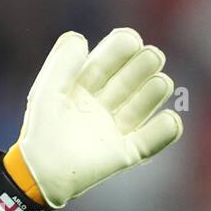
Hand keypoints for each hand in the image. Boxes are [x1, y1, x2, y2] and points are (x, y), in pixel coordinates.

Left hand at [9, 28, 182, 207]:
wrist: (40, 172)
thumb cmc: (41, 129)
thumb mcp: (46, 91)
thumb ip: (61, 64)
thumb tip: (80, 38)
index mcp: (81, 88)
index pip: (105, 63)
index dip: (119, 49)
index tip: (130, 39)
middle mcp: (101, 105)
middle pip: (128, 81)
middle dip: (142, 66)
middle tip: (152, 56)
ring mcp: (114, 129)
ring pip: (141, 106)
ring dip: (154, 92)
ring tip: (161, 82)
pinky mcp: (125, 154)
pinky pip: (150, 142)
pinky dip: (164, 132)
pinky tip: (170, 120)